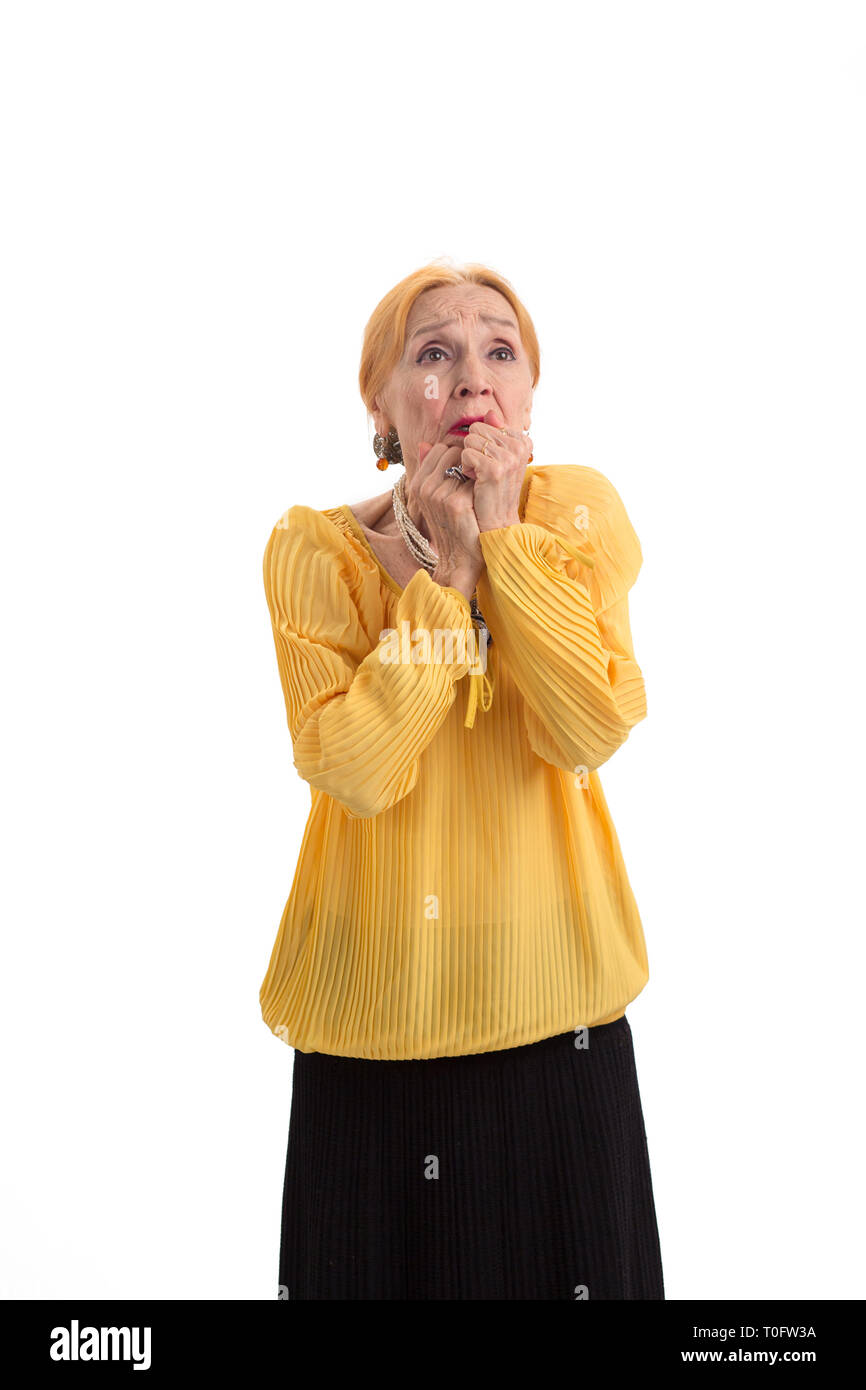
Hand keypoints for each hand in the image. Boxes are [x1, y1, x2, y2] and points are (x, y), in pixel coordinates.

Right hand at [409, 439, 483, 592]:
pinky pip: (475, 480)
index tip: (467, 464)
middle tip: (474, 477)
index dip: (457, 453)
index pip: (439, 448)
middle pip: (452, 451)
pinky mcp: (456, 504)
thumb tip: (425, 443)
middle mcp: (424, 488)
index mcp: (416, 484)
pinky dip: (482, 487)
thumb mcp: (435, 497)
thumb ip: (431, 469)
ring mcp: (438, 496)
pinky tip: (480, 502)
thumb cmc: (453, 525)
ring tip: (476, 492)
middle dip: (467, 459)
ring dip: (475, 473)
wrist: (460, 558)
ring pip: (465, 464)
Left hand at [458, 409, 531, 531]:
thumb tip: (489, 413)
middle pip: (476, 429)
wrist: (497, 520)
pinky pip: (466, 454)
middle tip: (482, 470)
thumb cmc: (493, 488)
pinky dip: (465, 468)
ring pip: (469, 440)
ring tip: (479, 476)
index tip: (490, 463)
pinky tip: (475, 480)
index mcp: (523, 440)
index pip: (486, 424)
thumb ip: (494, 433)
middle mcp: (519, 446)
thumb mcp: (498, 457)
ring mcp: (508, 457)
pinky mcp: (494, 468)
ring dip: (468, 459)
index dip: (481, 444)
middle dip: (473, 449)